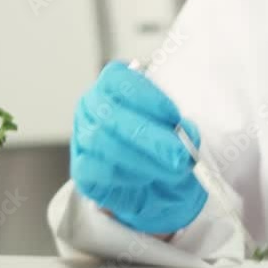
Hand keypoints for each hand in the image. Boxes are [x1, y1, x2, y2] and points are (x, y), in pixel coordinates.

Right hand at [71, 62, 206, 233]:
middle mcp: (92, 107)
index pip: (118, 80)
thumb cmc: (164, 150)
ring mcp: (82, 137)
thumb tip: (187, 132)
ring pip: (100, 140)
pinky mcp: (79, 170)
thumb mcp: (182, 136)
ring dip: (141, 158)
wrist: (154, 188)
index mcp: (113, 86)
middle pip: (109, 112)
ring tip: (170, 170)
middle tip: (178, 153)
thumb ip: (185, 132)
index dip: (146, 96)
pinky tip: (145, 179)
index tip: (174, 116)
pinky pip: (93, 168)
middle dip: (148, 134)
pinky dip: (123, 174)